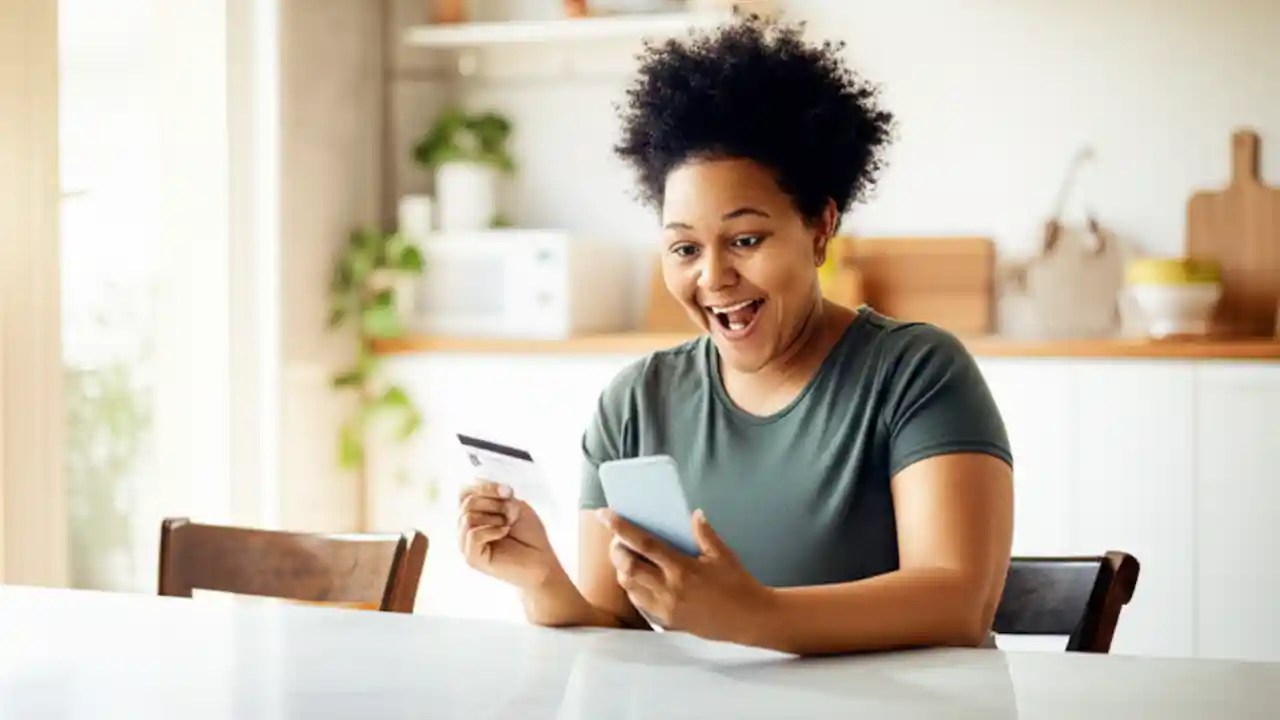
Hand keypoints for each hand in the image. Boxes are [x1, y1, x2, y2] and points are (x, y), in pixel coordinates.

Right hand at [458, 481, 559, 589]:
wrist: (542, 561)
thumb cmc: (529, 535)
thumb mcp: (514, 505)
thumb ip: (495, 494)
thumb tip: (477, 479)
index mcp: (474, 515)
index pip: (465, 492)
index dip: (484, 487)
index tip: (508, 491)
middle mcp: (466, 529)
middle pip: (466, 502)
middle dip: (493, 502)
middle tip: (511, 513)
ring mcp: (467, 544)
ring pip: (467, 517)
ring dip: (494, 516)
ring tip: (508, 525)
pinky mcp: (472, 558)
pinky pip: (473, 535)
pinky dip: (491, 530)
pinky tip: (504, 532)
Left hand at [598, 507, 772, 642]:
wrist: (749, 619)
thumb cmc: (739, 584)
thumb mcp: (724, 555)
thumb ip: (705, 533)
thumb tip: (693, 514)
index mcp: (683, 568)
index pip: (644, 544)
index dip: (621, 528)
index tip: (605, 514)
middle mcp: (670, 589)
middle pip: (627, 567)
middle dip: (616, 550)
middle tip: (618, 540)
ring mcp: (666, 607)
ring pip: (629, 586)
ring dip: (622, 569)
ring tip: (628, 558)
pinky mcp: (667, 621)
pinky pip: (639, 603)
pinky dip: (633, 588)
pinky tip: (640, 579)